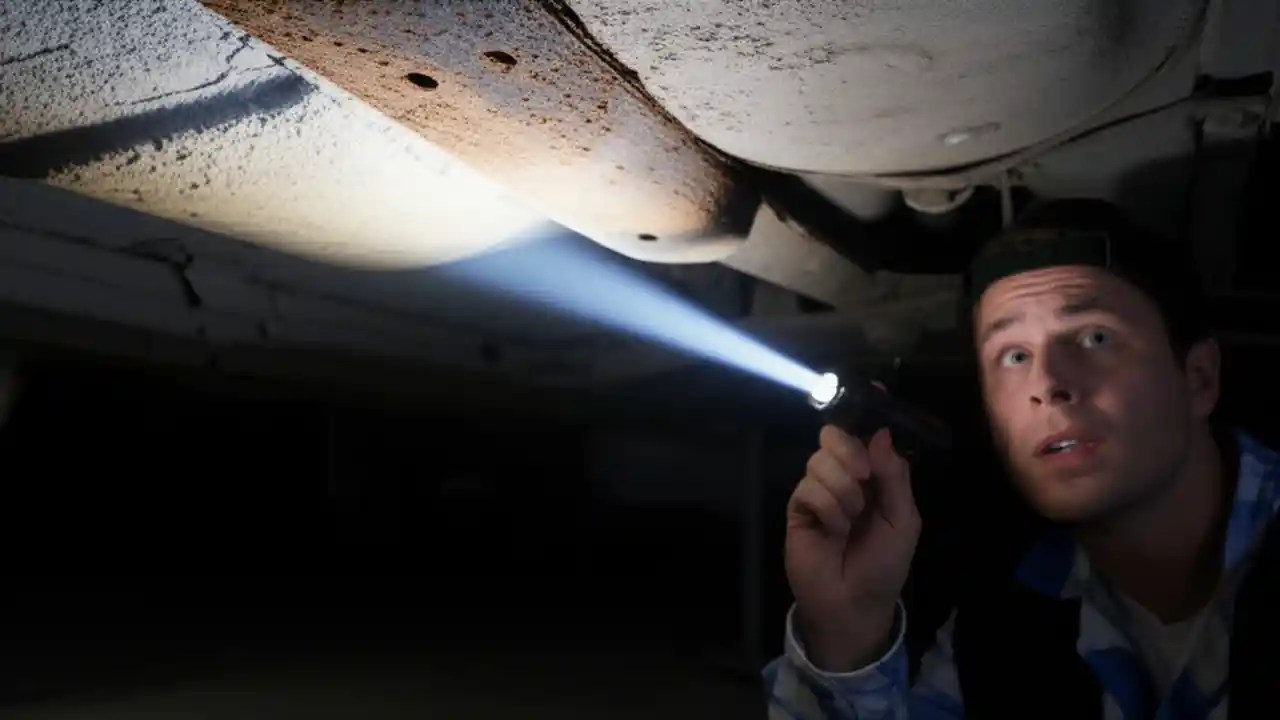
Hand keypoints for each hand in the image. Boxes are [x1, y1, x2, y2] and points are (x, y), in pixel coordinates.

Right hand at [785, 425, 919, 671]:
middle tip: (863, 476)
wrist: (855, 602)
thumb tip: (882, 433)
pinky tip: (834, 530)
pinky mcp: (798, 508)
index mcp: (873, 476)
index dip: (868, 412)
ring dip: (842, 489)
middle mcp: (844, 477)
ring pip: (821, 460)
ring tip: (851, 519)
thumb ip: (894, 476)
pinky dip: (827, 507)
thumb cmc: (884, 564)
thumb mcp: (904, 520)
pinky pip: (808, 487)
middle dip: (850, 450)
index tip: (875, 392)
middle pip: (836, 436)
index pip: (866, 434)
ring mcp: (818, 491)